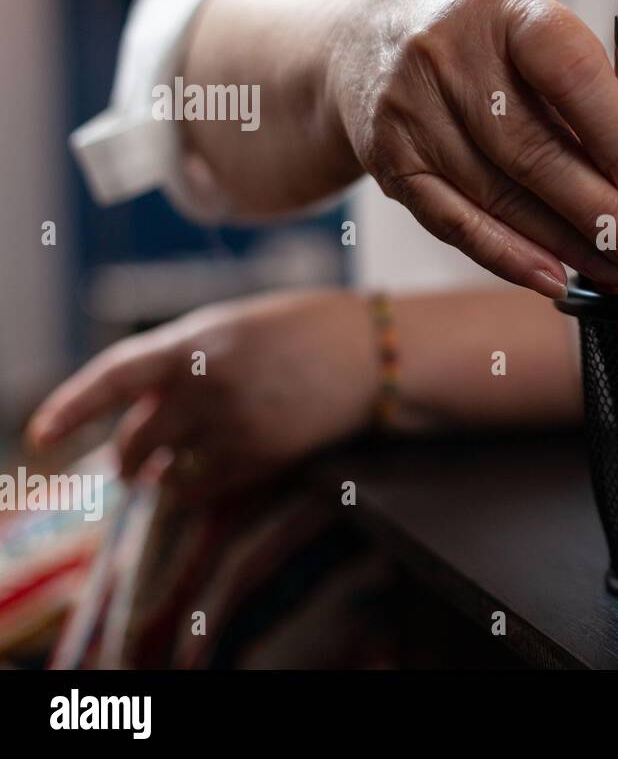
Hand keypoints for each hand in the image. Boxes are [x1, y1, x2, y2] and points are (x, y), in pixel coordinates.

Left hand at [25, 290, 376, 499]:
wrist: (378, 353)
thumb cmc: (311, 327)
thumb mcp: (239, 324)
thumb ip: (190, 354)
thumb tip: (152, 395)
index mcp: (196, 340)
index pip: (113, 377)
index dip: (69, 408)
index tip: (40, 436)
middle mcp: (206, 385)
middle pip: (138, 436)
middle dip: (126, 457)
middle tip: (126, 466)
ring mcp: (234, 424)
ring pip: (170, 468)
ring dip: (161, 477)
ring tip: (163, 477)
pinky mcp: (263, 457)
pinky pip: (208, 487)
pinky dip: (195, 490)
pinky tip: (200, 484)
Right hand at [331, 0, 617, 297]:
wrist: (357, 37)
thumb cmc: (477, 35)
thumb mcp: (535, 32)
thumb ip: (597, 93)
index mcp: (502, 6)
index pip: (563, 65)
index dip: (607, 124)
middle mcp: (445, 53)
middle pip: (529, 147)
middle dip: (595, 209)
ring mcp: (409, 111)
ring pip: (498, 195)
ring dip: (564, 243)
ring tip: (617, 270)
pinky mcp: (389, 162)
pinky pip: (455, 222)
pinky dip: (508, 257)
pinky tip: (554, 279)